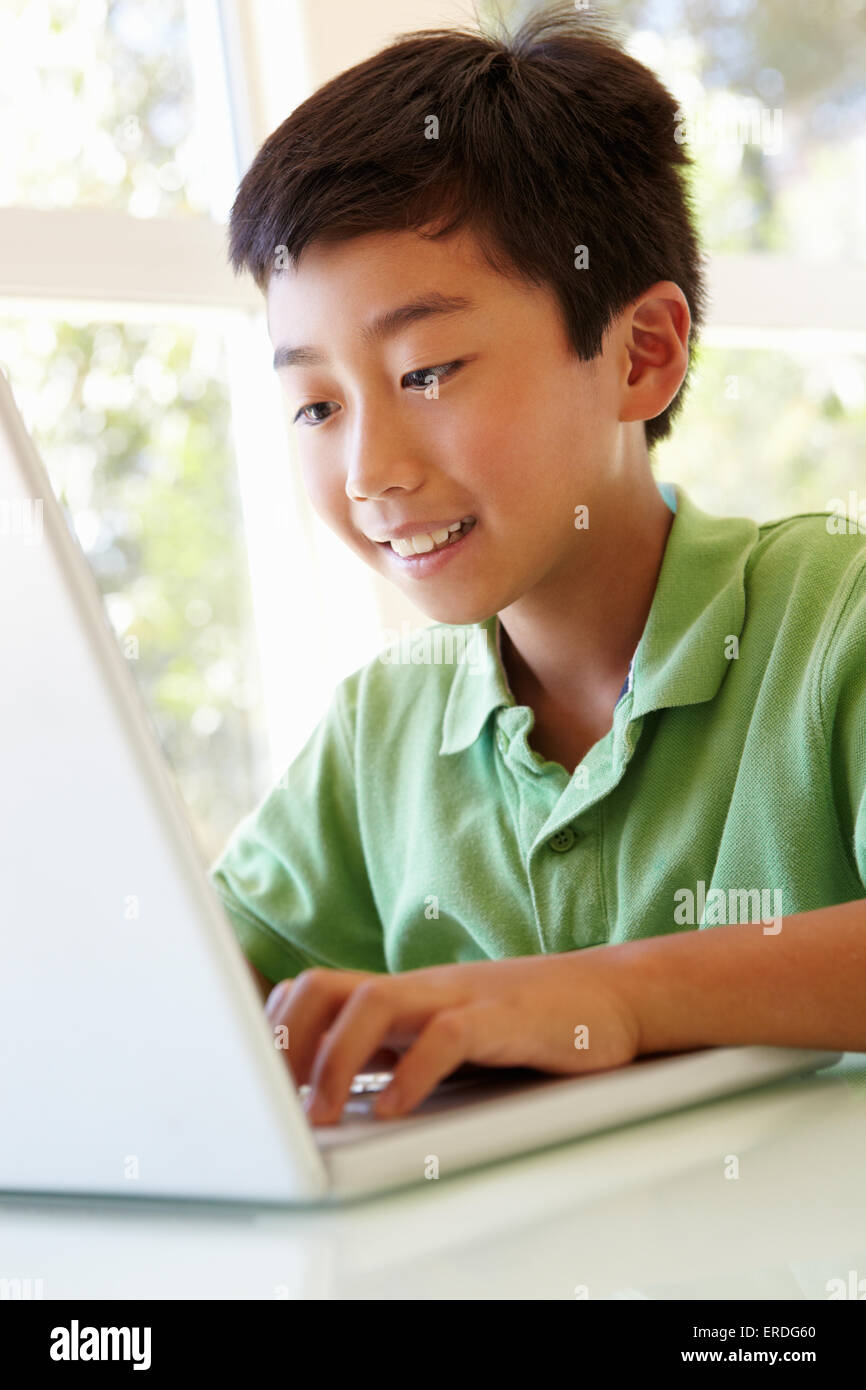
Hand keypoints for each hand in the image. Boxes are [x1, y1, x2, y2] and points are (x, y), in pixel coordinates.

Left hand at [263, 950, 641, 1123]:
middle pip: (328, 987)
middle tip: (277, 1101)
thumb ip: (402, 1050)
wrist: (616, 995)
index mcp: (406, 994)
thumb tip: (339, 1093)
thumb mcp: (454, 1033)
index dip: (277, 1030)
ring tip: (322, 1114)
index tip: (257, 1084)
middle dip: (289, 1041)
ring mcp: (462, 996)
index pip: (316, 990)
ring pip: (375, 1003)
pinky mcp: (504, 1017)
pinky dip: (412, 1074)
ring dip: (336, 1061)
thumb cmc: (532, 1023)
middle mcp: (423, 989)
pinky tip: (394, 1109)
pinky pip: (447, 1036)